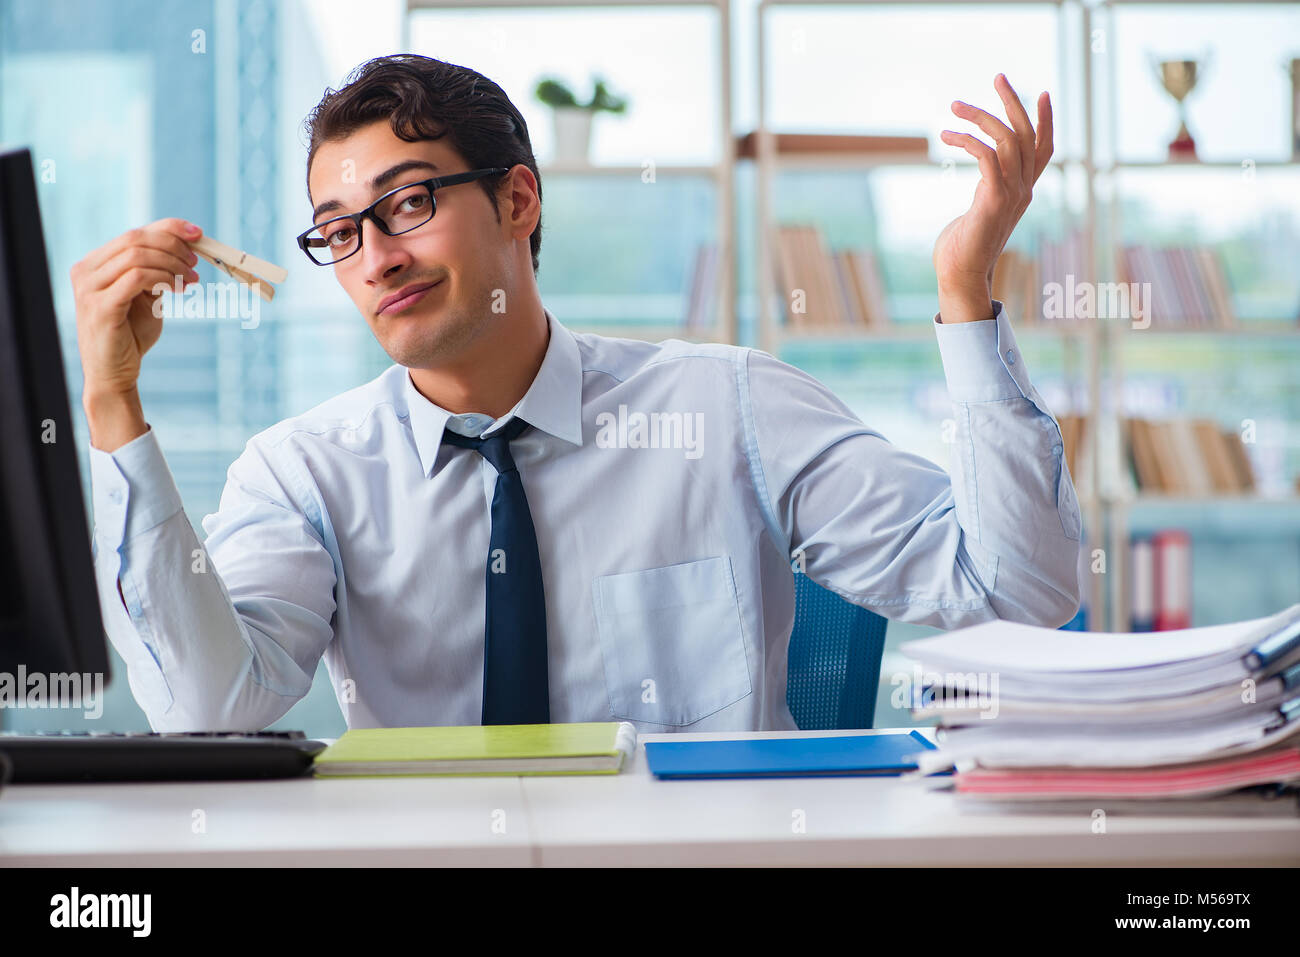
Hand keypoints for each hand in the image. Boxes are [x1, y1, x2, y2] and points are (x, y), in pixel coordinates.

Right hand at [71, 218, 202, 448]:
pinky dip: (163, 279)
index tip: (197, 234)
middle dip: (174, 246)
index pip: (133, 233)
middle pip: (135, 238)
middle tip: (196, 263)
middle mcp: (86, 271)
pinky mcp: (101, 306)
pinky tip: (178, 290)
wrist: (114, 373)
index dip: (168, 228)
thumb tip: (187, 246)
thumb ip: (157, 272)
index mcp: (95, 264)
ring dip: (172, 265)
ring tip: (190, 281)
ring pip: (138, 255)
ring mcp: (89, 288)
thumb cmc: (130, 336)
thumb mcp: (146, 297)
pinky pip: (137, 277)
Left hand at [932, 74, 1052, 321]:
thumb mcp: (980, 211)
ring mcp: (1011, 195)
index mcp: (1022, 191)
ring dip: (981, 116)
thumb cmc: (962, 247)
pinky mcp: (992, 200)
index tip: (1040, 92)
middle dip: (1013, 102)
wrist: (960, 276)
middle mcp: (1023, 190)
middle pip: (1028, 135)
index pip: (1044, 149)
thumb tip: (983, 181)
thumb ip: (987, 191)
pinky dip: (968, 140)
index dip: (1046, 120)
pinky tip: (948, 136)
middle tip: (997, 77)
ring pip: (1008, 140)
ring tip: (955, 106)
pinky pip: (987, 155)